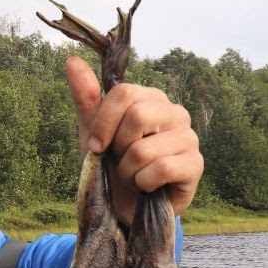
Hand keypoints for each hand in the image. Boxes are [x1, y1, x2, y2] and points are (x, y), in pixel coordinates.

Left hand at [66, 55, 202, 222]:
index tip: (97, 146)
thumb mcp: (93, 132)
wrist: (124, 207)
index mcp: (151, 99)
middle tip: (121, 160)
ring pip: (144, 149)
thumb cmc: (111, 166)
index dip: (104, 123)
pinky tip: (148, 187)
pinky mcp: (196, 164)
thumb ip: (86, 98)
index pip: (125, 93)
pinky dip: (143, 183)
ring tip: (134, 176)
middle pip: (138, 116)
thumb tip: (72, 60)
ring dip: (128, 171)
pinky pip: (161, 169)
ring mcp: (189, 137)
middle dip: (118, 147)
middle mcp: (175, 113)